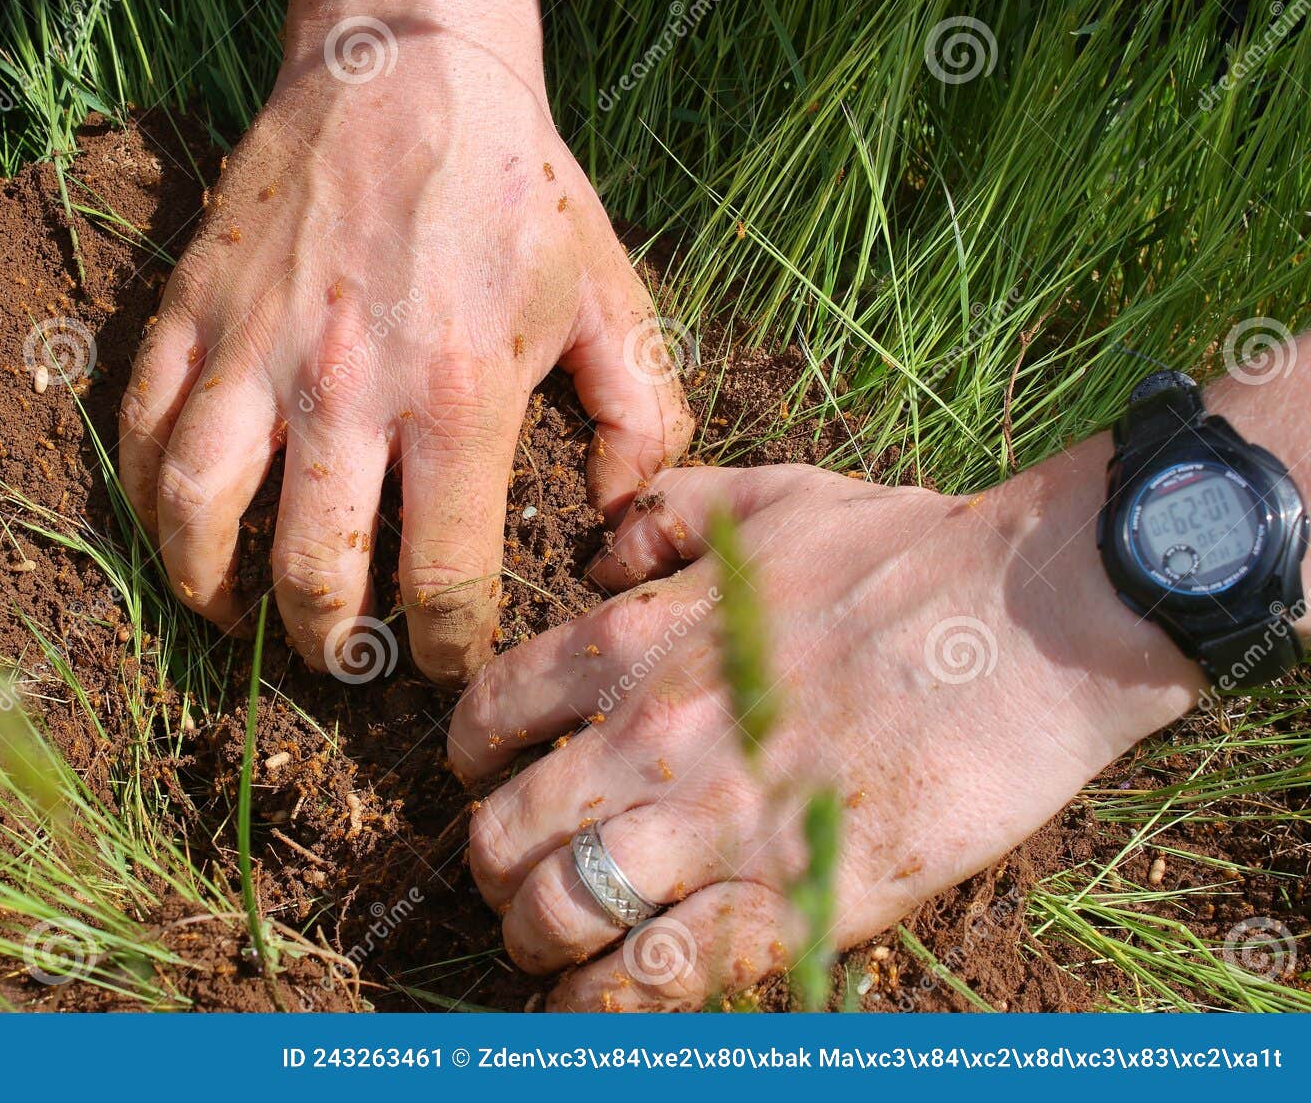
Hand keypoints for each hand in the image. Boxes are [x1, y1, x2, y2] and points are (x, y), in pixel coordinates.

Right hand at [117, 0, 692, 685]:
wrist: (409, 67)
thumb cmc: (517, 191)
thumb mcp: (612, 297)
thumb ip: (646, 419)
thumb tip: (620, 517)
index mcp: (461, 395)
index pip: (443, 577)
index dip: (448, 645)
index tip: (449, 655)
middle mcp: (348, 385)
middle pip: (313, 573)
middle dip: (333, 645)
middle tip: (349, 654)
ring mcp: (255, 346)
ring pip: (198, 514)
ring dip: (213, 593)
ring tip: (243, 617)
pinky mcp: (193, 307)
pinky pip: (141, 428)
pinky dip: (145, 499)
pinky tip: (180, 528)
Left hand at [449, 443, 1201, 1009]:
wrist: (1027, 613)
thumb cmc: (904, 550)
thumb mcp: (763, 496)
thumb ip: (664, 516)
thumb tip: (597, 550)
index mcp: (632, 642)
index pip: (488, 718)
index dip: (468, 760)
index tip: (483, 779)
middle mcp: (648, 738)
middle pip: (502, 834)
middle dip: (492, 868)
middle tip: (517, 877)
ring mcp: (714, 823)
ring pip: (559, 914)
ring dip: (536, 941)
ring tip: (547, 947)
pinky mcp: (792, 896)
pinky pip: (658, 973)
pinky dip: (605, 999)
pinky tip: (596, 999)